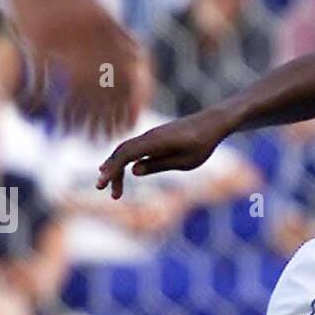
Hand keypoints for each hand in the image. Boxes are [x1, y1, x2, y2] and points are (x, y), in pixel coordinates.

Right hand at [2, 0, 139, 137]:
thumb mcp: (98, 3)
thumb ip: (116, 30)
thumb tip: (135, 52)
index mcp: (109, 27)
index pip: (127, 75)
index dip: (130, 103)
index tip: (129, 124)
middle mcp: (93, 36)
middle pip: (106, 89)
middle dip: (105, 120)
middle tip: (102, 141)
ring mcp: (65, 38)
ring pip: (77, 91)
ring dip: (75, 119)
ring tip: (73, 137)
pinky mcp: (39, 38)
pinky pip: (44, 79)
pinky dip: (42, 100)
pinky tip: (36, 115)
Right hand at [95, 109, 229, 199]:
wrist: (212, 123)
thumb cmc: (202, 143)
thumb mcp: (184, 161)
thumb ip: (159, 165)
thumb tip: (133, 170)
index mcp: (155, 141)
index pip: (126, 154)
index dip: (112, 169)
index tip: (102, 183)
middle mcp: (149, 136)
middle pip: (121, 152)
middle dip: (110, 171)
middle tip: (104, 191)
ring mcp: (151, 136)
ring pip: (126, 150)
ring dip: (116, 167)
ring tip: (112, 188)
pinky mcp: (155, 138)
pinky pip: (134, 148)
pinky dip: (125, 160)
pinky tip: (123, 170)